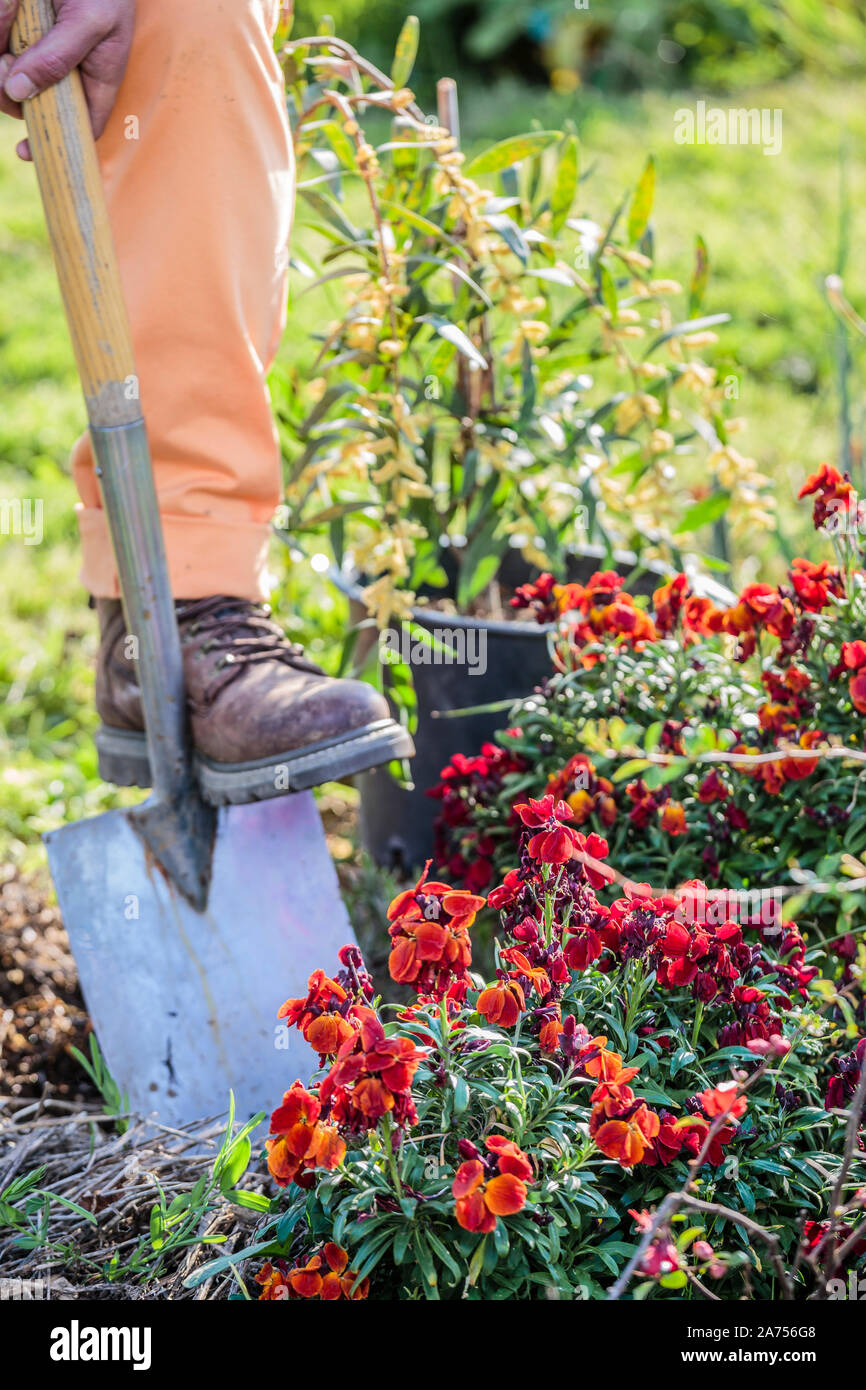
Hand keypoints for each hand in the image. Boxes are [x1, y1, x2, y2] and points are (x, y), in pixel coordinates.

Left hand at [0, 0, 134, 159]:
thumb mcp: (90, 22)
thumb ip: (58, 58)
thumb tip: (21, 93)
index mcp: (94, 80)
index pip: (78, 126)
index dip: (51, 140)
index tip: (25, 150)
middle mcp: (63, 72)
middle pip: (27, 100)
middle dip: (8, 81)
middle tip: (5, 56)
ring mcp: (38, 53)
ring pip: (4, 71)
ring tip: (12, 6)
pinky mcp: (18, 33)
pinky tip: (10, 4)